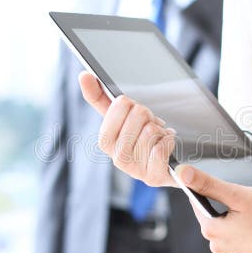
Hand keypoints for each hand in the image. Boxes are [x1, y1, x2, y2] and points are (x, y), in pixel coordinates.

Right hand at [78, 72, 176, 186]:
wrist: (168, 166)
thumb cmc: (141, 138)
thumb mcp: (122, 118)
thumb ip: (100, 97)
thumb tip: (83, 75)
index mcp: (106, 141)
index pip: (119, 105)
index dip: (132, 103)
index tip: (135, 110)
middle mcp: (117, 159)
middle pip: (138, 115)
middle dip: (149, 115)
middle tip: (151, 125)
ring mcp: (135, 170)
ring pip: (150, 131)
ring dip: (161, 129)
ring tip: (159, 137)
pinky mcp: (154, 177)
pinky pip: (160, 149)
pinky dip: (168, 140)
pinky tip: (166, 144)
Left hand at [175, 164, 251, 252]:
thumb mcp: (240, 195)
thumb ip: (209, 184)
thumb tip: (183, 174)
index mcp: (211, 230)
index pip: (196, 202)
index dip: (210, 189)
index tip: (228, 187)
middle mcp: (217, 245)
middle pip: (210, 212)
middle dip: (225, 202)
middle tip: (248, 200)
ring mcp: (229, 251)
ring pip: (223, 221)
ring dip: (234, 213)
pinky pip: (234, 232)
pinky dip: (242, 224)